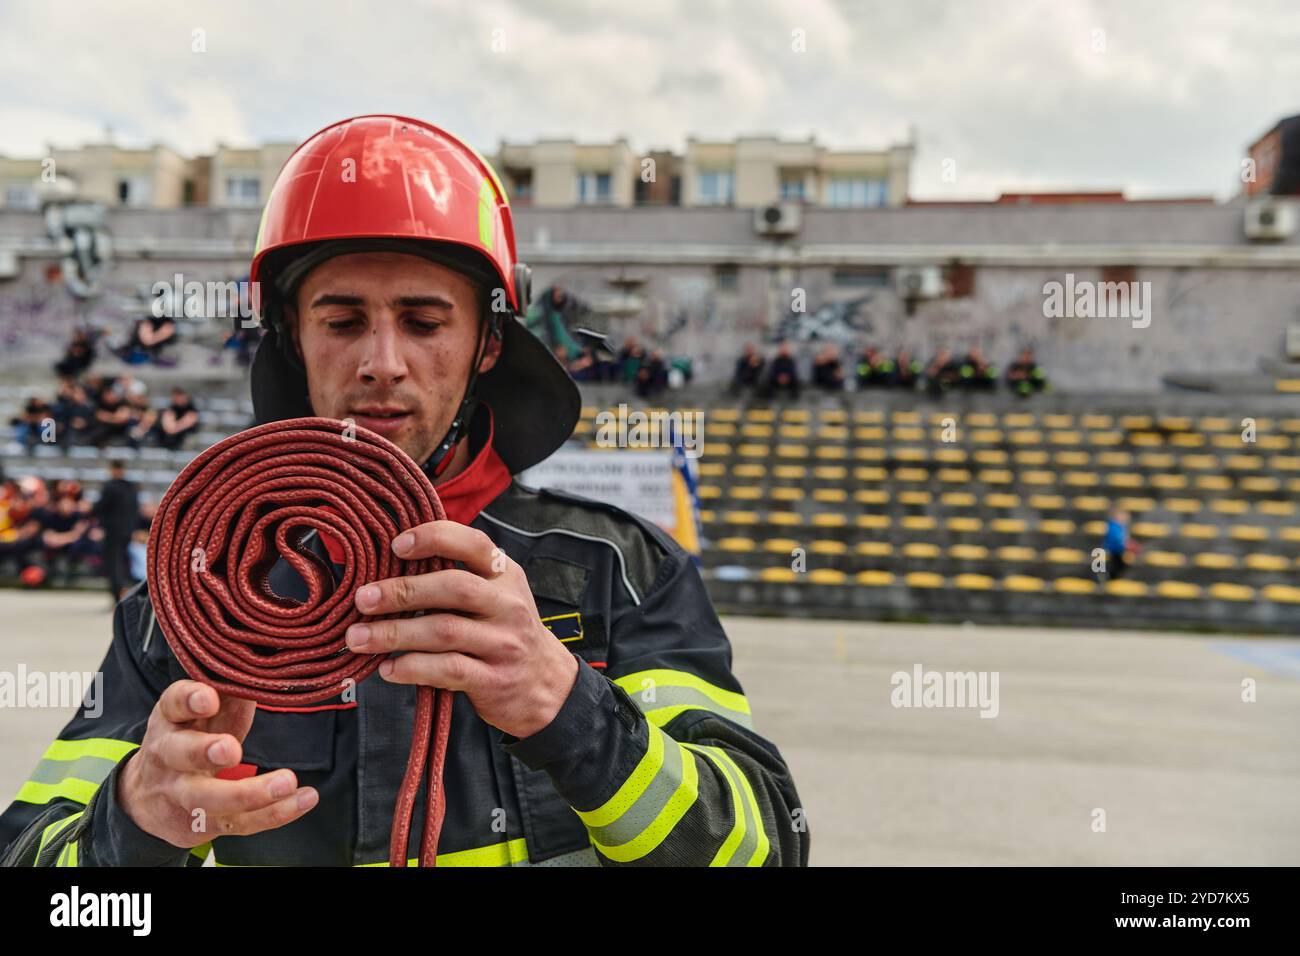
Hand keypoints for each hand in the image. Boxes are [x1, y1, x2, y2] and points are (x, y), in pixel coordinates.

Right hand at [117, 680, 317, 848]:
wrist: (147, 797)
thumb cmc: (190, 735)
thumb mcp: (201, 709)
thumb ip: (229, 689)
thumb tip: (268, 662)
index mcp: (170, 720)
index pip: (173, 704)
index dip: (189, 700)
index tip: (209, 697)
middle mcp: (169, 757)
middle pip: (180, 754)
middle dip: (204, 751)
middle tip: (231, 749)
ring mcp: (183, 794)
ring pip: (210, 798)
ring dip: (249, 793)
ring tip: (286, 781)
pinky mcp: (203, 823)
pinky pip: (240, 821)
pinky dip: (275, 812)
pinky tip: (304, 799)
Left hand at [347, 521, 579, 739]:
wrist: (545, 685)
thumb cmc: (506, 633)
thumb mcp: (497, 595)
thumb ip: (458, 577)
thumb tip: (390, 566)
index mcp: (505, 576)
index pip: (473, 544)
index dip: (434, 538)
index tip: (397, 545)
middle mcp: (507, 605)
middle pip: (454, 588)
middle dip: (403, 591)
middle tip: (364, 598)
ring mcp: (503, 643)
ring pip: (444, 631)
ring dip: (394, 633)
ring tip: (359, 638)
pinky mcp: (493, 679)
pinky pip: (447, 670)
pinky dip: (412, 668)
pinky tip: (388, 669)